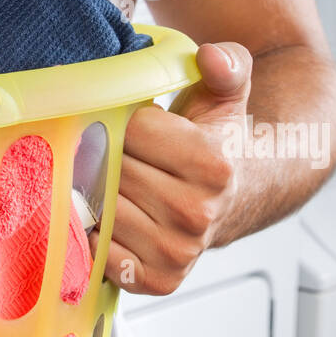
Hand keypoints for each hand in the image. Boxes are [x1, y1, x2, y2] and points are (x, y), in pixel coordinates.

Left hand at [95, 41, 250, 295]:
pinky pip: (101, 254)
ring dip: (93, 194)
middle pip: (112, 172)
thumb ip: (227, 66)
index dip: (120, 120)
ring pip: (101, 211)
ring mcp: (178, 251)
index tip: (126, 122)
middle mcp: (197, 213)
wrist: (242, 196)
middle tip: (106, 150)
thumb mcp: (229, 95)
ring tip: (106, 182)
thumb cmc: (221, 144)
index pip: (130, 132)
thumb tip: (212, 56)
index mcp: (213, 164)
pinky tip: (106, 217)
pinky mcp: (158, 280)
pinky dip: (95, 235)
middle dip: (103, 155)